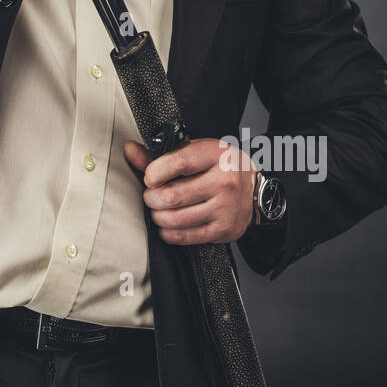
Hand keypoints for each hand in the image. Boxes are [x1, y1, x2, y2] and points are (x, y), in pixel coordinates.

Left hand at [124, 137, 257, 244]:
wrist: (255, 190)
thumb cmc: (222, 167)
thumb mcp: (197, 151)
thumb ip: (163, 154)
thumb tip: (131, 151)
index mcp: (216, 156)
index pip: (178, 164)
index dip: (154, 172)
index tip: (150, 177)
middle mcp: (224, 182)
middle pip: (172, 195)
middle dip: (151, 197)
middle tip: (151, 195)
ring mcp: (225, 208)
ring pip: (176, 218)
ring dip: (157, 215)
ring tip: (157, 208)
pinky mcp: (223, 230)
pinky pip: (186, 236)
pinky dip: (168, 232)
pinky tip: (167, 224)